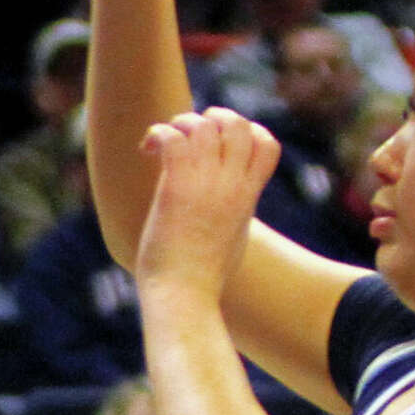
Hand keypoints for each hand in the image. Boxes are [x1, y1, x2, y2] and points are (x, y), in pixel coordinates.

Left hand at [134, 108, 280, 303]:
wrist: (185, 296)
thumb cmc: (202, 278)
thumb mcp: (232, 238)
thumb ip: (235, 214)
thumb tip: (230, 213)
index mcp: (248, 197)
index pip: (267, 144)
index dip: (246, 131)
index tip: (220, 145)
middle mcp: (232, 186)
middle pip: (238, 124)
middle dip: (212, 118)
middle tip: (188, 135)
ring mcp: (207, 185)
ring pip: (204, 125)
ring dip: (181, 122)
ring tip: (163, 142)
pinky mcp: (177, 188)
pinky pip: (174, 138)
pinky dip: (159, 133)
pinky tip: (146, 149)